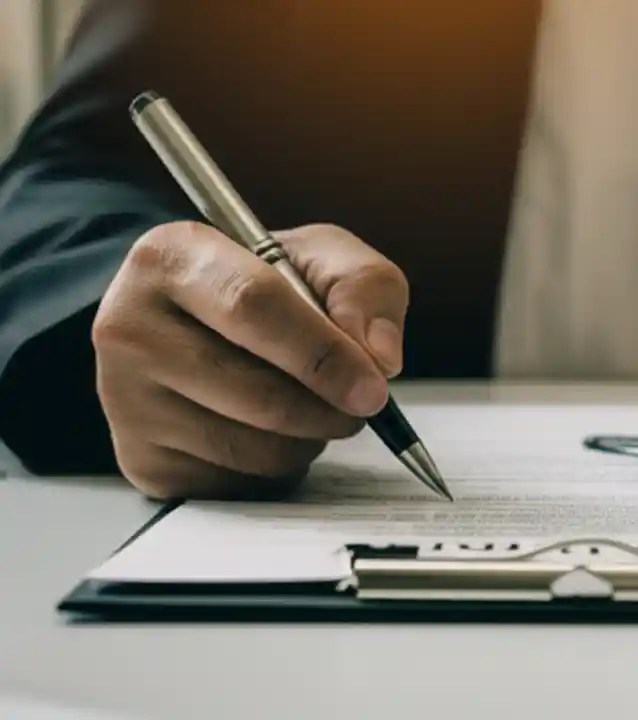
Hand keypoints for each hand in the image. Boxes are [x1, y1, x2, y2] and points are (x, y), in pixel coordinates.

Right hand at [92, 222, 408, 498]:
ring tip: (307, 403)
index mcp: (170, 258)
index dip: (324, 354)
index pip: (252, 307)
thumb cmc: (263, 284)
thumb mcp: (322, 258)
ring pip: (254, 449)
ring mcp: (126, 401)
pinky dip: (277, 466)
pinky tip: (268, 429)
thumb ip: (365, 287)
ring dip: (309, 438)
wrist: (196, 323)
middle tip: (361, 404)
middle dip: (330, 409)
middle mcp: (129, 327)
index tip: (373, 388)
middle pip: (260, 394)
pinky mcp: (142, 460)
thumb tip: (379, 356)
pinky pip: (238, 483)